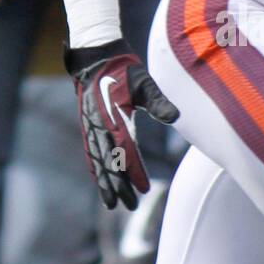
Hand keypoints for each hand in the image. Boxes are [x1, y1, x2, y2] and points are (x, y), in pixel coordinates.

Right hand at [65, 39, 178, 209]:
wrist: (96, 57)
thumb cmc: (124, 69)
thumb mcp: (144, 82)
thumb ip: (158, 101)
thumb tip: (175, 117)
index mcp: (114, 117)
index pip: (126, 151)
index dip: (134, 172)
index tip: (143, 189)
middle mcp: (100, 125)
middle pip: (110, 163)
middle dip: (119, 186)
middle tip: (130, 206)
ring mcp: (91, 127)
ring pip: (98, 162)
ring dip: (105, 183)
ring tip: (112, 204)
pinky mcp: (88, 125)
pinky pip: (90, 152)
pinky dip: (95, 168)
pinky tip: (100, 181)